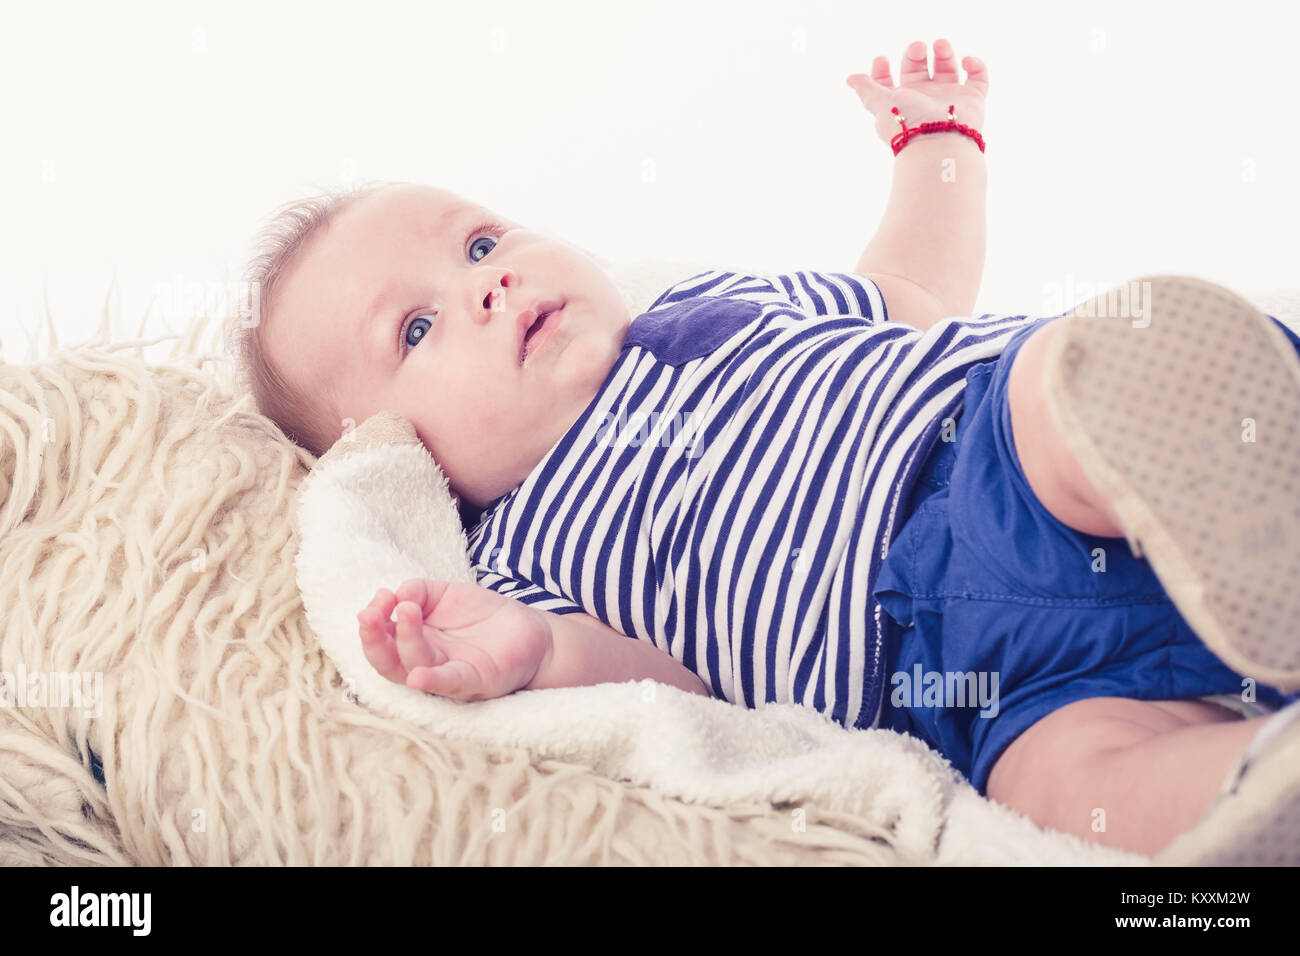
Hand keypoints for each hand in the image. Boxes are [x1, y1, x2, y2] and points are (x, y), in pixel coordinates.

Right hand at [357, 579, 553, 700]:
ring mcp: (449, 674)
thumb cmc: (483, 617)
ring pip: (415, 667)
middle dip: (373, 639)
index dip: (372, 622)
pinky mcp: (476, 681)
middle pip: (388, 662)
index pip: (382, 640)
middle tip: (369, 615)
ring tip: (406, 611)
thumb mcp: (445, 594)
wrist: (529, 632)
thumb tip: (397, 595)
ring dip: (405, 641)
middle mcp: (426, 663)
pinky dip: (433, 681)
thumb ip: (418, 591)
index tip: (380, 597)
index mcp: (414, 643)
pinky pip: (450, 683)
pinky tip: (418, 676)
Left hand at [846, 38, 988, 146]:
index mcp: (901, 102)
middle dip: (915, 54)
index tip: (880, 60)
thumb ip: (867, 89)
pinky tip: (966, 62)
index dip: (882, 71)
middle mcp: (924, 99)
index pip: (889, 83)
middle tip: (917, 48)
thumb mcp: (880, 103)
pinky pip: (978, 78)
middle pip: (919, 70)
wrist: (938, 141)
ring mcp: (949, 99)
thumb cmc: (907, 123)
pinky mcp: (972, 100)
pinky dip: (975, 65)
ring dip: (945, 53)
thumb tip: (851, 78)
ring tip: (940, 45)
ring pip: (948, 69)